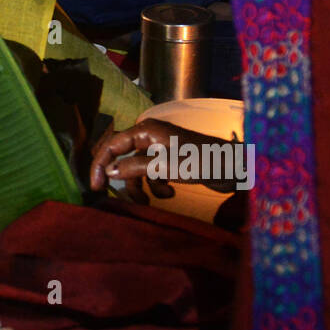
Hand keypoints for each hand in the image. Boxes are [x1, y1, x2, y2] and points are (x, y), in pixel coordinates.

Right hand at [88, 117, 238, 199]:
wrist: (234, 168)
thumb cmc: (202, 161)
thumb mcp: (166, 166)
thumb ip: (135, 168)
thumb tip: (109, 172)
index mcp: (147, 130)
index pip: (113, 144)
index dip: (100, 163)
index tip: (95, 186)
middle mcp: (150, 136)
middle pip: (123, 156)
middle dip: (121, 177)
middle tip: (109, 194)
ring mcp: (160, 149)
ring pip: (137, 170)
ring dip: (142, 187)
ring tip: (152, 200)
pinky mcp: (170, 162)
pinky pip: (152, 175)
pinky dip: (157, 186)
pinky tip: (170, 194)